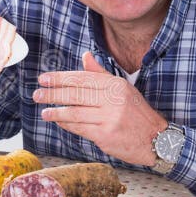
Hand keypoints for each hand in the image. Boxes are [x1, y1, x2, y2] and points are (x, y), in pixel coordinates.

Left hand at [33, 51, 167, 164]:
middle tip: (37, 94)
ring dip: (56, 112)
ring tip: (44, 112)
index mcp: (115, 85)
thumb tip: (85, 56)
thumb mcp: (123, 89)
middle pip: (75, 94)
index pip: (82, 78)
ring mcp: (109, 118)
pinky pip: (80, 128)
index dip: (60, 78)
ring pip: (75, 112)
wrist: (157, 140)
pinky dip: (67, 125)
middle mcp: (113, 99)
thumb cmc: (137, 114)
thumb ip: (100, 74)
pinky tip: (59, 122)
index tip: (44, 79)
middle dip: (53, 94)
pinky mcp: (106, 135)